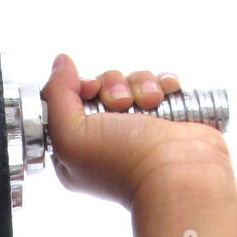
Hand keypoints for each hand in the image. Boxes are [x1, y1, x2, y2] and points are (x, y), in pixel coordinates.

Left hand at [40, 58, 230, 209]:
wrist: (180, 173)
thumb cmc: (125, 163)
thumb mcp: (71, 136)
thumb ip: (55, 97)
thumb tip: (61, 63)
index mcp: (78, 149)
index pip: (68, 101)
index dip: (78, 87)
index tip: (91, 91)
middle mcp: (106, 138)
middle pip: (101, 87)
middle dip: (113, 87)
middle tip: (123, 105)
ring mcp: (137, 129)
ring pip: (130, 82)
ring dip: (140, 84)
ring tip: (150, 103)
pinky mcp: (164, 119)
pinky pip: (158, 84)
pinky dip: (162, 83)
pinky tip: (165, 94)